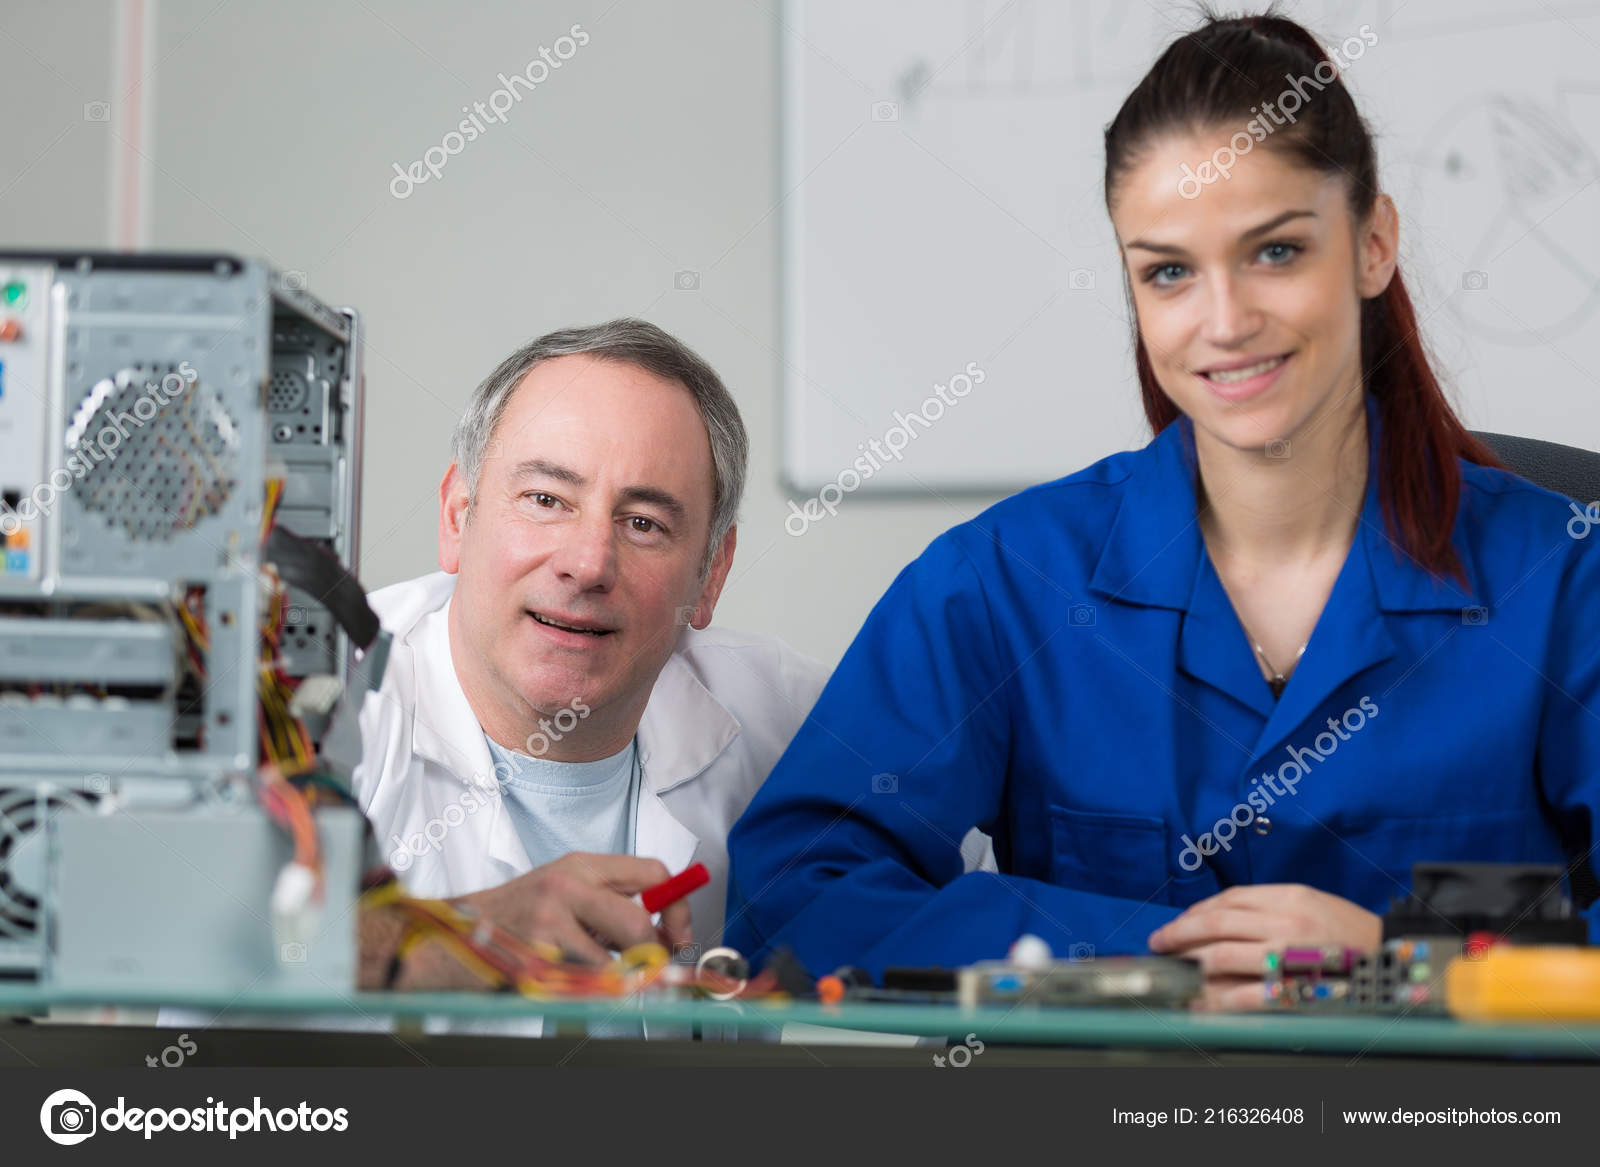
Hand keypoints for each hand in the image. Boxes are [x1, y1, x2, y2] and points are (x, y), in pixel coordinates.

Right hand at [369, 853, 693, 988]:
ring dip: (611, 978)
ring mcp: (547, 922)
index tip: (679, 935)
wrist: (451, 937)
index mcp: (580, 865)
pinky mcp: (532, 957)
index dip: (677, 907)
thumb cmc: (514, 918)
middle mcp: (566, 886)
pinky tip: (559, 979)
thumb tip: (667, 932)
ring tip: (583, 970)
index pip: (652, 872)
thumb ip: (610, 902)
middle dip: (651, 952)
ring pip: (612, 962)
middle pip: (637, 921)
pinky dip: (583, 993)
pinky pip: (582, 985)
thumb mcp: (564, 893)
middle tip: (649, 968)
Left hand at [1147, 884, 1379, 1011]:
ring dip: (1191, 966)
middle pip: (1216, 925)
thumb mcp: (1314, 903)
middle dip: (1179, 935)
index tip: (1177, 923)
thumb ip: (1270, 905)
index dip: (1195, 912)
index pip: (1228, 899)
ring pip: (1221, 958)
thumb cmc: (1352, 934)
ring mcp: (1290, 957)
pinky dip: (1216, 1001)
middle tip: (1159, 944)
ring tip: (1175, 972)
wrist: (1397, 963)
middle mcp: (1287, 922)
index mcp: (1290, 896)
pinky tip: (1200, 1003)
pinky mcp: (1295, 990)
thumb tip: (1220, 917)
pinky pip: (1244, 996)